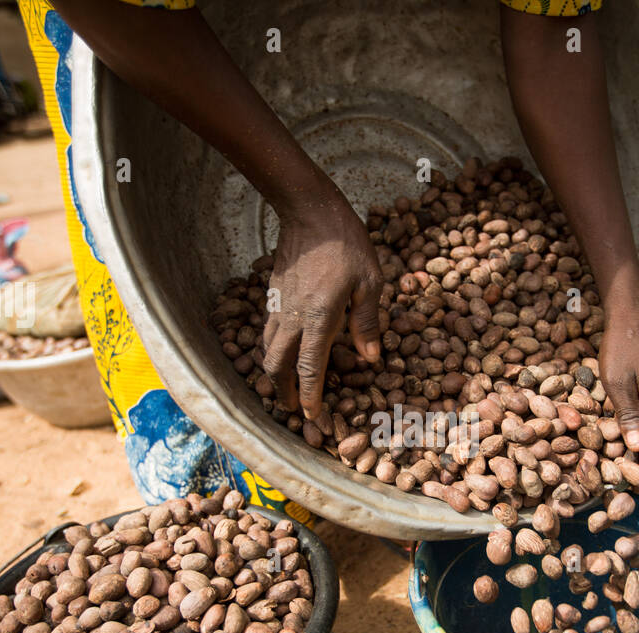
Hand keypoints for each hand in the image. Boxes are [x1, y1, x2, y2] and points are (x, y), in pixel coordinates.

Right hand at [261, 197, 382, 417]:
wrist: (310, 211)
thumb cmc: (346, 244)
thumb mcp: (370, 282)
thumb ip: (368, 322)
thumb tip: (370, 359)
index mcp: (319, 317)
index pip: (310, 367)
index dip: (310, 395)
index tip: (311, 416)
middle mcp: (294, 316)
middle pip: (278, 365)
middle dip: (283, 391)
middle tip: (294, 409)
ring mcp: (279, 306)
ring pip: (268, 350)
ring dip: (275, 373)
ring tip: (286, 387)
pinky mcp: (273, 296)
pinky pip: (268, 332)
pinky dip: (272, 351)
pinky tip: (283, 353)